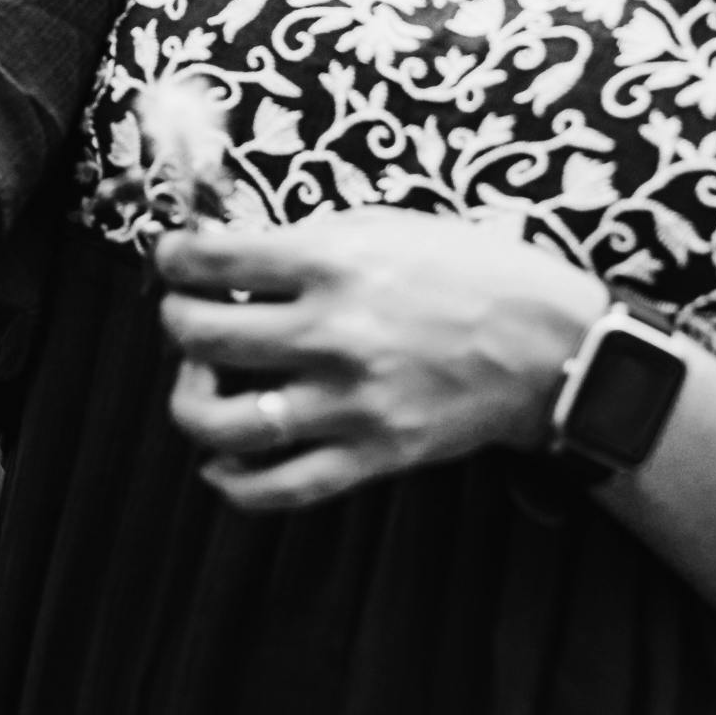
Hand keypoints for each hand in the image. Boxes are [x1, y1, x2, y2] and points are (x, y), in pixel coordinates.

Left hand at [155, 208, 607, 509]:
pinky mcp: (369, 457)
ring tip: (206, 377)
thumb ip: (305, 240)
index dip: (171, 256)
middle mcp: (332, 334)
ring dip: (190, 397)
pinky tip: (223, 456)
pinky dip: (231, 479)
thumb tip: (227, 248)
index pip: (212, 259)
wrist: (544, 345)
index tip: (171, 256)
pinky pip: (276, 488)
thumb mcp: (383, 226)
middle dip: (173, 319)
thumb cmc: (464, 269)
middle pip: (199, 335)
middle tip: (186, 310)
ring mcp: (348, 404)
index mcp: (334, 261)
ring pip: (220, 421)